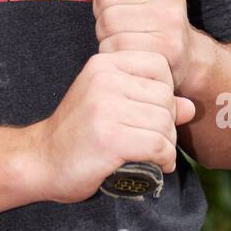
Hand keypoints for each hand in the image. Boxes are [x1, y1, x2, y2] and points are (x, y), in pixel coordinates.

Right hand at [28, 50, 196, 204]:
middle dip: (167, 124)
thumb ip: (149, 102)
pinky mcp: (110, 138)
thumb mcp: (110, 106)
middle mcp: (104, 80)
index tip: (150, 114)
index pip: (159, 66)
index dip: (164, 92)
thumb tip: (190, 107)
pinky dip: (164, 160)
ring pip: (165, 123)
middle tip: (152, 141)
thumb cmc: (78, 134)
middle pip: (166, 97)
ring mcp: (106, 108)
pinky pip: (158, 146)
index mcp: (104, 65)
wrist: (40, 161)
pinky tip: (155, 166)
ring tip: (152, 154)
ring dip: (166, 145)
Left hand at [73, 0, 194, 87]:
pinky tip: (128, 50)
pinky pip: (117, 45)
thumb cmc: (150, 16)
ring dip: (106, 33)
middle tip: (121, 22)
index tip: (120, 0)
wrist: (184, 52)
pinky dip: (113, 51)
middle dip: (103, 12)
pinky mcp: (167, 45)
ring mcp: (170, 17)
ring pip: (108, 21)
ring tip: (125, 35)